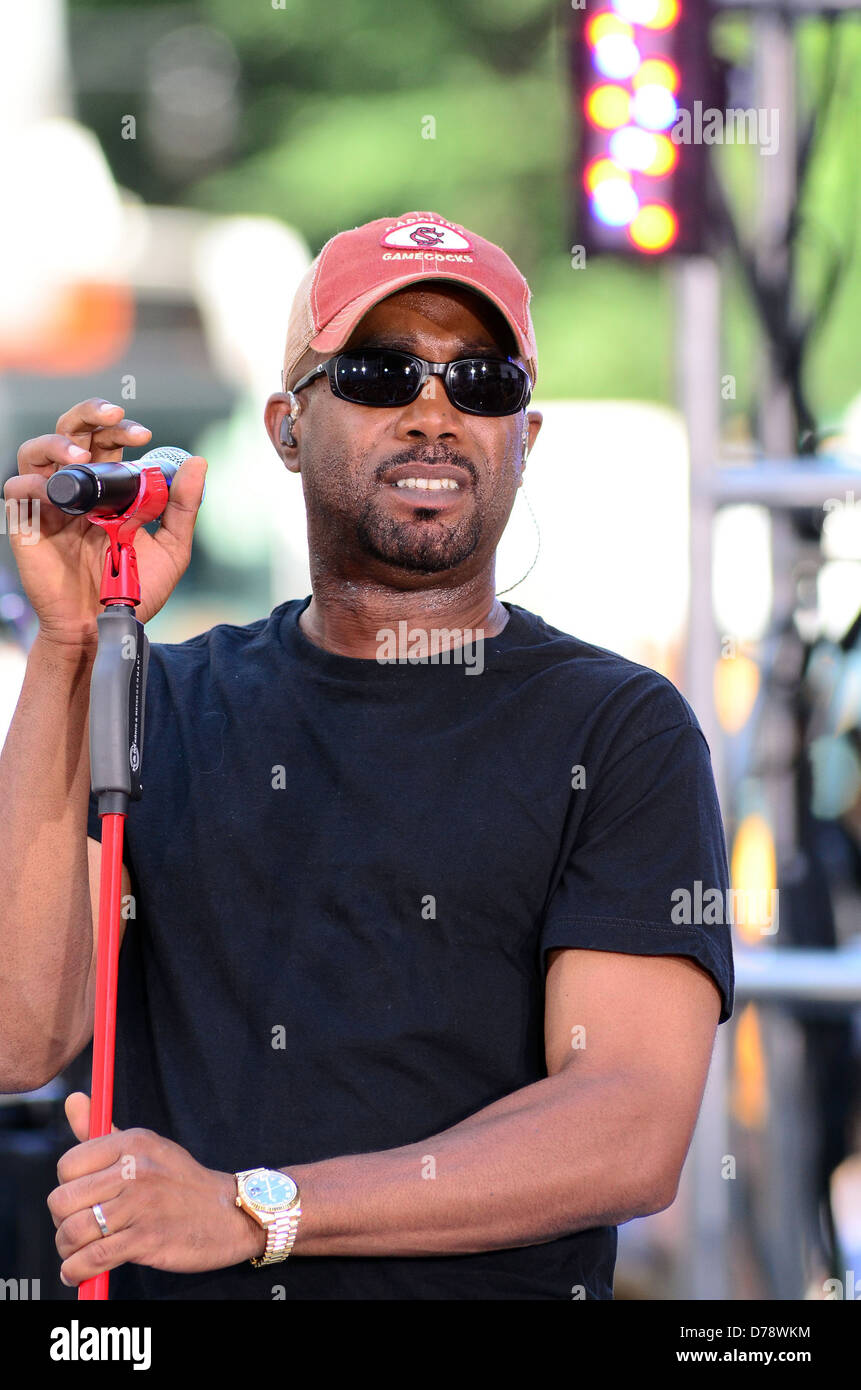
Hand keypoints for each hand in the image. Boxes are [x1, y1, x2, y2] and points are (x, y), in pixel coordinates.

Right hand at [5, 398, 205, 649]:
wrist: (105, 628)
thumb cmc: (134, 591)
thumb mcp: (172, 549)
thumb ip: (183, 507)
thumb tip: (198, 462)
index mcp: (106, 491)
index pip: (105, 443)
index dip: (120, 430)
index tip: (144, 434)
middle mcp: (76, 492)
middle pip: (70, 434)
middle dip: (88, 415)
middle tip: (114, 416)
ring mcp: (48, 507)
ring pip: (35, 452)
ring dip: (57, 443)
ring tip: (82, 454)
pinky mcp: (27, 526)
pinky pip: (17, 490)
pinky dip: (33, 482)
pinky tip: (56, 491)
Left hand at [47, 1092, 262, 1286]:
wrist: (229, 1213)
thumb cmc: (180, 1182)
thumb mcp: (146, 1146)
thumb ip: (102, 1129)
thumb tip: (73, 1099)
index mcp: (132, 1143)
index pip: (68, 1165)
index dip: (66, 1187)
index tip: (79, 1199)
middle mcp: (134, 1169)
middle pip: (62, 1200)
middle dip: (62, 1222)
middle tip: (77, 1230)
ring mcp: (141, 1205)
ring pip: (73, 1232)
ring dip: (67, 1251)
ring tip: (77, 1253)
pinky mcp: (147, 1239)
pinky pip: (93, 1258)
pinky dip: (76, 1271)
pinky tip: (79, 1273)